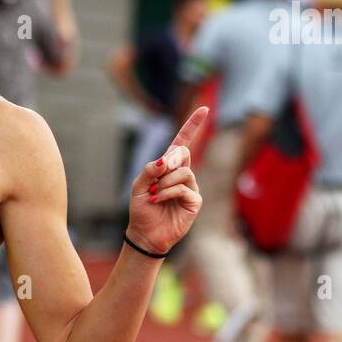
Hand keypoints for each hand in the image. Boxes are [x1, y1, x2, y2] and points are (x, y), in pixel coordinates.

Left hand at [125, 106, 207, 253]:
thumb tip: (165, 160)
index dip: (193, 125)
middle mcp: (182, 174)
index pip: (183, 142)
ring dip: (164, 183)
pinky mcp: (194, 201)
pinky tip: (159, 200)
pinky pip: (184, 188)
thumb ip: (149, 170)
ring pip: (183, 172)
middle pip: (183, 152)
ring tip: (155, 194)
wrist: (144, 233)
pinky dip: (168, 192)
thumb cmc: (141, 209)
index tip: (204, 108)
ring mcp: (190, 187)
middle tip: (157, 173)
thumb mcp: (138, 186)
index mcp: (168, 167)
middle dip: (169, 161)